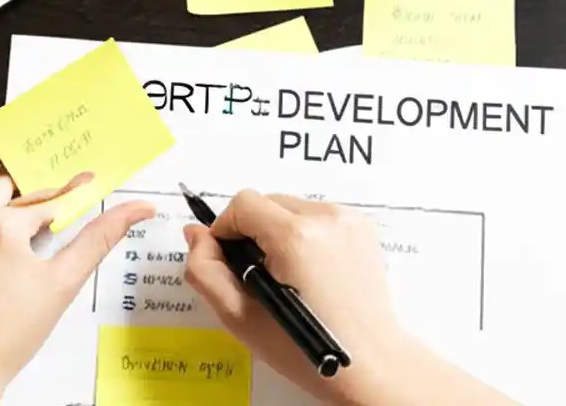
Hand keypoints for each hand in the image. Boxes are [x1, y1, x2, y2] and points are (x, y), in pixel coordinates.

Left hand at [0, 147, 155, 405]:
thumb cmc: (6, 335)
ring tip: (5, 169)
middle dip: (32, 176)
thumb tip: (137, 210)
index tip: (89, 180)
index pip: (48, 196)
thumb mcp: (62, 284)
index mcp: (1, 224)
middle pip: (4, 178)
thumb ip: (99, 238)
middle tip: (51, 181)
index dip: (73, 189)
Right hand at [184, 192, 513, 405]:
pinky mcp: (363, 228)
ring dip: (278, 232)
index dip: (227, 229)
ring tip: (285, 275)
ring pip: (291, 208)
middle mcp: (326, 219)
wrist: (370, 364)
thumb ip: (206, 269)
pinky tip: (308, 271)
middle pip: (267, 202)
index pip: (243, 204)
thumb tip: (195, 233)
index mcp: (295, 237)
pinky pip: (316, 216)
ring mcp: (349, 221)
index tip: (231, 260)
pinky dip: (304, 235)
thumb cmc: (306, 348)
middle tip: (258, 274)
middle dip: (253, 232)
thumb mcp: (239, 316)